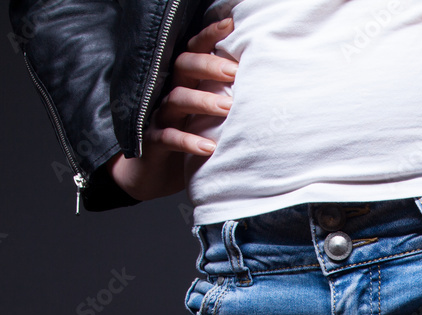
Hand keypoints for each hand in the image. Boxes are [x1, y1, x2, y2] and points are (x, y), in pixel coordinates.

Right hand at [108, 17, 237, 201]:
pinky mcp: (152, 141)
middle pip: (184, 68)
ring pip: (178, 100)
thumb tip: (264, 93)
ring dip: (203, 102)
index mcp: (182, 83)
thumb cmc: (185, 142)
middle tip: (236, 72)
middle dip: (210, 67)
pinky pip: (168, 138)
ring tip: (228, 108)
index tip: (232, 24)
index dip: (210, 36)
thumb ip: (224, 100)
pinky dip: (188, 142)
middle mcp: (168, 93)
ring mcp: (158, 116)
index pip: (194, 51)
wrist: (150, 175)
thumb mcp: (206, 119)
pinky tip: (209, 148)